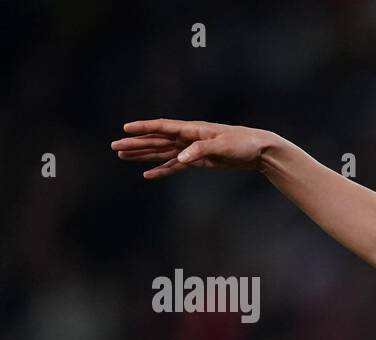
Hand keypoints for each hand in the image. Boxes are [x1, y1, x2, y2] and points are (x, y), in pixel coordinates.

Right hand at [110, 119, 275, 178]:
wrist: (259, 151)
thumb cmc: (243, 143)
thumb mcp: (223, 146)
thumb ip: (201, 150)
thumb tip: (181, 158)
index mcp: (192, 129)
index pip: (162, 127)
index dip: (144, 127)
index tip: (125, 128)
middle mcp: (188, 138)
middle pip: (157, 140)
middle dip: (136, 143)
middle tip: (115, 146)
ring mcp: (192, 150)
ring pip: (162, 153)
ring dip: (143, 155)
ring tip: (123, 155)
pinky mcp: (198, 161)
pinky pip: (175, 166)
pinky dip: (162, 170)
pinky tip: (148, 174)